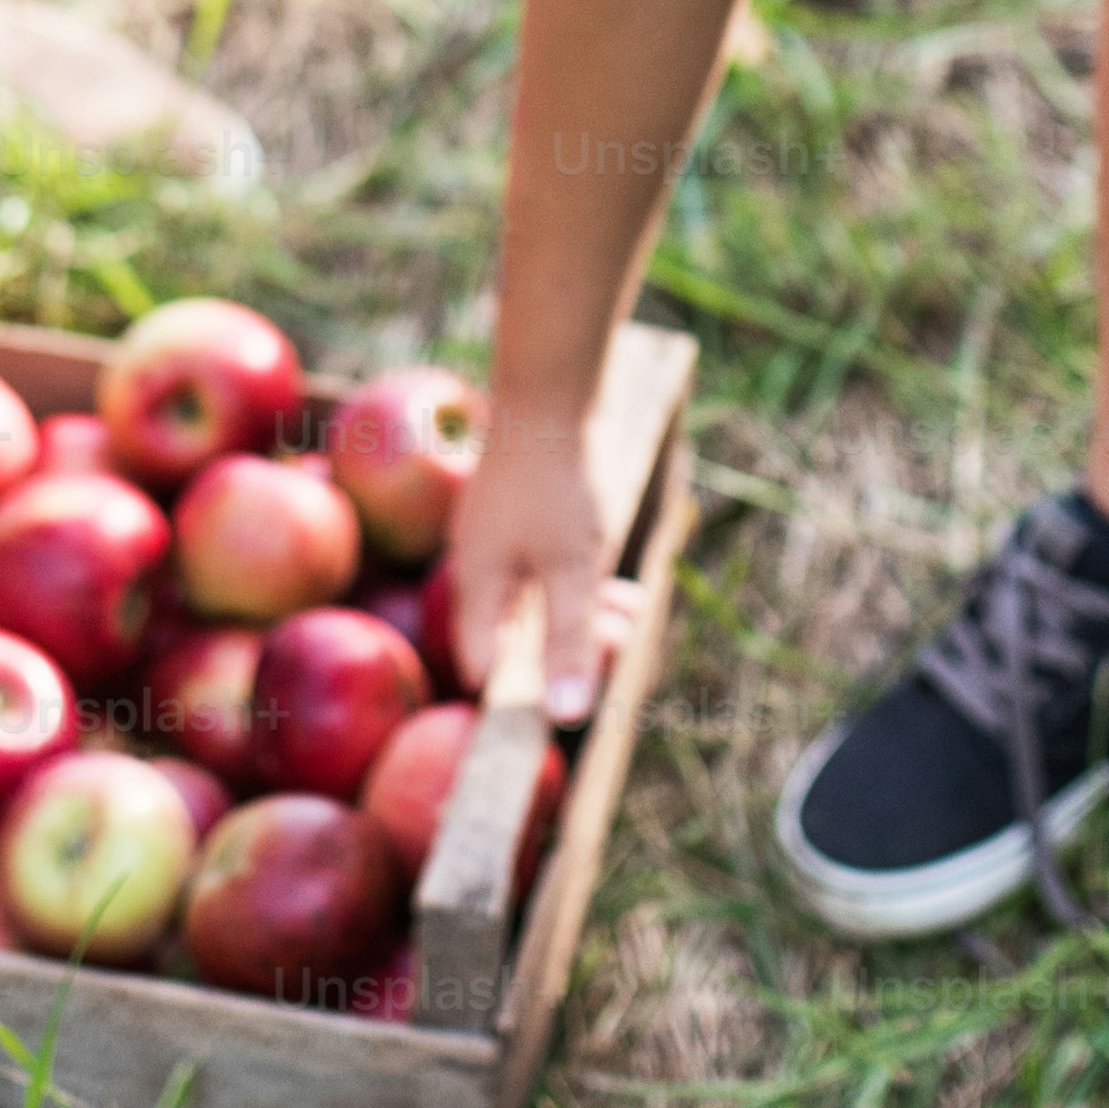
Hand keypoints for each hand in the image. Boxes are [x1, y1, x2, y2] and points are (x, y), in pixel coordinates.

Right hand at [444, 420, 638, 729]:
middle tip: (621, 641)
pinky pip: (550, 573)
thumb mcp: (572, 568)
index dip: (519, 698)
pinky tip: (625, 592)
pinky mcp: (524, 519)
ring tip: (634, 616)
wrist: (555, 388)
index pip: (483, 667)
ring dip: (587, 619)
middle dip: (572, 650)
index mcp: (474, 585)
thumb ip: (568, 642)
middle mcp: (478, 566)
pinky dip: (585, 587)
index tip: (564, 711)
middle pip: (518, 637)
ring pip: (541, 603)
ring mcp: (499, 540)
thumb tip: (565, 719)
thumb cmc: (559, 480)